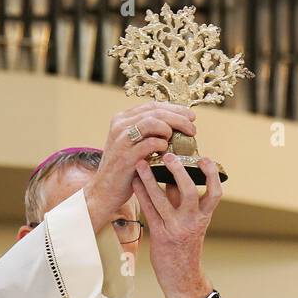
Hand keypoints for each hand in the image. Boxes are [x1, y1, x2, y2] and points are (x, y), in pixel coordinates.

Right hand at [85, 101, 196, 232]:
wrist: (105, 191)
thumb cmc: (125, 169)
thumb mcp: (135, 145)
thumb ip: (150, 133)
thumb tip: (178, 125)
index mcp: (123, 119)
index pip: (153, 106)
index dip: (175, 109)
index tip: (191, 116)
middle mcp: (120, 125)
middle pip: (156, 111)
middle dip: (178, 117)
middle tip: (193, 128)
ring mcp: (122, 139)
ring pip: (152, 122)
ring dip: (171, 128)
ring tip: (182, 138)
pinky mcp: (126, 156)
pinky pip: (150, 143)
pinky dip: (163, 145)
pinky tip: (168, 151)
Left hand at [131, 153, 222, 297]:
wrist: (183, 278)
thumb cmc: (186, 247)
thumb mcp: (192, 223)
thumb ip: (183, 201)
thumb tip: (170, 176)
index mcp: (204, 217)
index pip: (214, 193)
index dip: (211, 174)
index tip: (204, 158)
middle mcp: (192, 221)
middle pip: (189, 191)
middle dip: (179, 171)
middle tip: (169, 155)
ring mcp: (175, 228)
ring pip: (162, 199)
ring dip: (150, 179)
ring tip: (141, 163)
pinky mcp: (159, 235)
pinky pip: (149, 210)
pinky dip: (141, 194)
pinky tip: (134, 182)